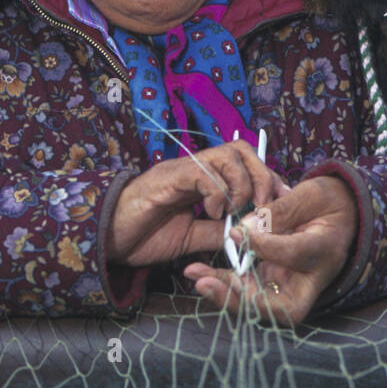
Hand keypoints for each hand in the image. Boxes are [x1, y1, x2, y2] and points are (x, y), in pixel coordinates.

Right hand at [106, 140, 286, 267]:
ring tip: (238, 209)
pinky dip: (217, 191)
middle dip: (263, 175)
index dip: (268, 178)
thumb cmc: (141, 236)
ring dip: (243, 183)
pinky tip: (214, 212)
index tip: (281, 201)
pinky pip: (204, 172)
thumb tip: (245, 234)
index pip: (245, 163)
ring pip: (228, 155)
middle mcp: (196, 168)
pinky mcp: (169, 177)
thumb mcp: (189, 238)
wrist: (105, 238)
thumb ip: (215, 232)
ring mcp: (182, 170)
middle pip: (241, 149)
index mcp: (203, 180)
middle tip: (265, 205)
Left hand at [183, 174, 357, 325]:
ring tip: (197, 277)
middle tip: (209, 283)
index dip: (265, 247)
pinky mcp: (273, 283)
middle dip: (241, 299)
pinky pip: (247, 291)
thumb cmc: (328, 202)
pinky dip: (223, 285)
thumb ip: (281, 210)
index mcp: (324, 251)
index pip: (294, 255)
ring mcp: (289, 285)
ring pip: (257, 305)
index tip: (238, 232)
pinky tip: (199, 274)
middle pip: (278, 307)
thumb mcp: (311, 194)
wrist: (341, 216)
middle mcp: (308, 279)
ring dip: (224, 294)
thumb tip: (246, 225)